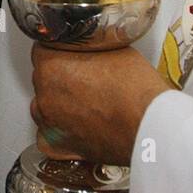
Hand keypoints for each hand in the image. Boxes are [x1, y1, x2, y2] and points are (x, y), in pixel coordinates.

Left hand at [30, 45, 170, 164]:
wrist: (150, 126)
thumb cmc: (137, 90)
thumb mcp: (113, 49)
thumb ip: (90, 48)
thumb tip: (88, 48)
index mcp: (52, 65)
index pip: (43, 50)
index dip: (60, 52)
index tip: (71, 57)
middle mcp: (45, 93)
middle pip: (44, 78)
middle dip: (60, 78)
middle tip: (85, 80)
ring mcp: (49, 121)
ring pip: (44, 105)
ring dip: (58, 103)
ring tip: (86, 103)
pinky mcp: (57, 144)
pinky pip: (48, 134)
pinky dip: (59, 130)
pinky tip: (78, 125)